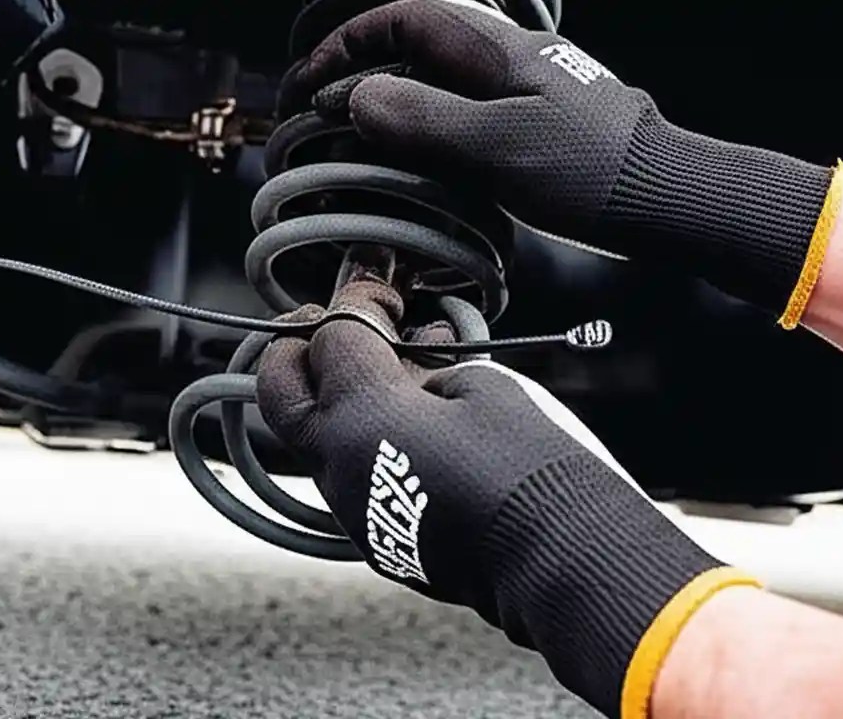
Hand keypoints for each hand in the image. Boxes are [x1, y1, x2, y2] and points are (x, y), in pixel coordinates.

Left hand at [254, 277, 758, 718]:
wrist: (563, 557)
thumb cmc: (533, 465)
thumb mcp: (484, 385)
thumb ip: (428, 363)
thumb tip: (412, 359)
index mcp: (359, 414)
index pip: (332, 332)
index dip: (360, 297)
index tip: (387, 286)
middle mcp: (337, 462)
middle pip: (280, 387)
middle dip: (300, 344)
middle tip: (340, 321)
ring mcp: (351, 505)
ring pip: (313, 432)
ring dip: (337, 394)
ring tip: (396, 368)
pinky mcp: (376, 536)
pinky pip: (349, 470)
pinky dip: (366, 437)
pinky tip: (416, 422)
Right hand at [281, 0, 841, 316]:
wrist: (664, 198)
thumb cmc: (591, 171)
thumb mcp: (496, 147)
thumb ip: (424, 119)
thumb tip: (360, 98)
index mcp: (495, 50)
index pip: (404, 19)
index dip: (348, 43)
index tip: (313, 81)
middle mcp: (505, 62)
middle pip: (414, 49)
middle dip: (361, 75)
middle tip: (323, 115)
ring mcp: (520, 93)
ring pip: (436, 85)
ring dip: (391, 106)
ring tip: (357, 143)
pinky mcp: (532, 128)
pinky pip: (461, 117)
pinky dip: (424, 134)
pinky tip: (415, 165)